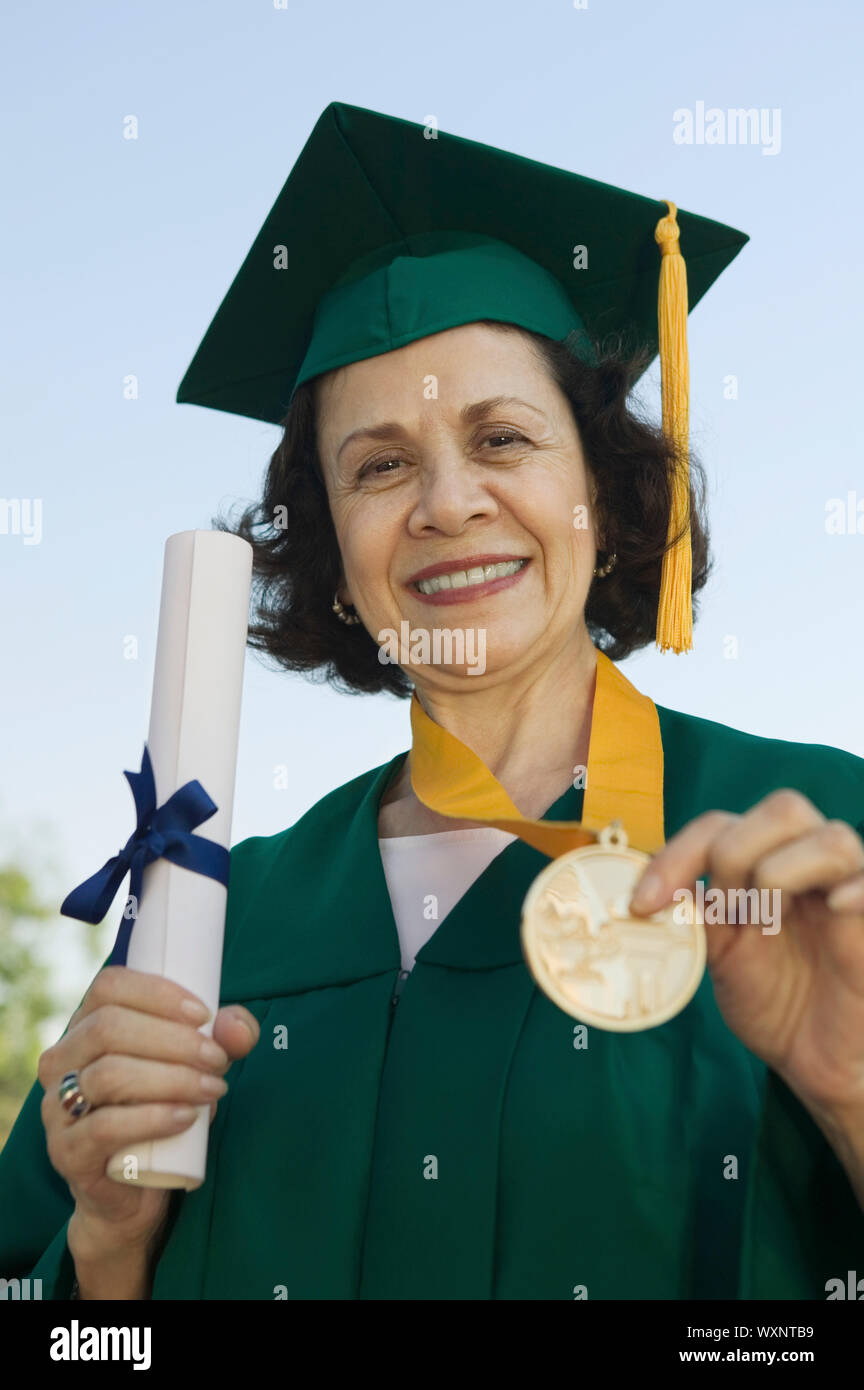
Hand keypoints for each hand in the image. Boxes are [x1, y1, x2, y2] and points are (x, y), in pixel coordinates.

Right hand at [37, 966, 259, 1266]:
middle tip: (217, 1059)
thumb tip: (238, 1028)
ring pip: (109, 1074)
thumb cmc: (164, 1107)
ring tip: (213, 1089)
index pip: (109, 986)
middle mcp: (62, 1059)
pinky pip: (105, 1127)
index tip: (204, 1015)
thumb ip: (225, 1038)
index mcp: (86, 1025)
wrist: (136, 1188)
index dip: (157, 993)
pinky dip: (152, 1117)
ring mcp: (57, 1106)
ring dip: (171, 1078)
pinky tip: (186, 1117)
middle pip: (110, 1028)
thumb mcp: (198, 1065)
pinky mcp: (67, 1151)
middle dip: (173, 1040)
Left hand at [629, 789, 863, 1114]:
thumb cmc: (775, 1002)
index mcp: (766, 864)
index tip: (644, 903)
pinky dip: (853, 887)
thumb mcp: (720, 953)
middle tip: (722, 912)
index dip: (678, 854)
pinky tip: (832, 907)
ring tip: (764, 921)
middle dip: (735, 853)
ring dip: (781, 872)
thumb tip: (647, 891)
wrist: (816, 1063)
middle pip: (783, 809)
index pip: (722, 825)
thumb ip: (696, 912)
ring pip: (830, 837)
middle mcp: (808, 865)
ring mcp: (847, 889)